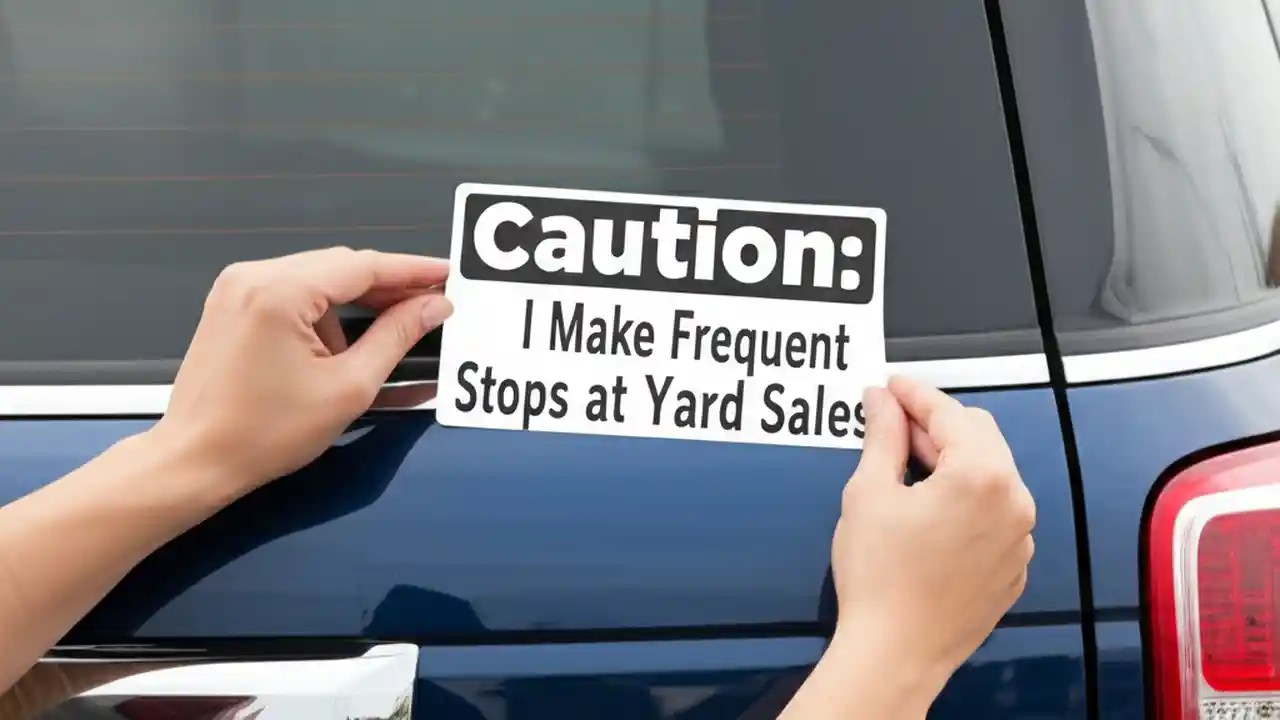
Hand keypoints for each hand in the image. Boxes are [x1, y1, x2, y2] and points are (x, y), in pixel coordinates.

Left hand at [149, 247, 451, 498]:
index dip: (412, 269)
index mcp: (280, 292)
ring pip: (317, 277)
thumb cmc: (264, 434)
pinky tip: (341, 342)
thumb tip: (432, 306)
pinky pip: (291, 290)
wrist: (196, 459)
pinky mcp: (230, 304)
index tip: (445, 274)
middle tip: (430, 301)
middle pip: (340, 265)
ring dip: (355, 300)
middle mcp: (253, 277)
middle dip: (388, 284)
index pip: (363, 266)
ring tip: (387, 331)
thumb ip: (396, 336)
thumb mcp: (348, 386)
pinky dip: (323, 309)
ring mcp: (236, 288)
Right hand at [831, 375, 1035, 698]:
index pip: (949, 412)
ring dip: (954, 460)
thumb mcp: (869, 493)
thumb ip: (882, 436)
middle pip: (979, 435)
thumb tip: (882, 402)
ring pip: (992, 473)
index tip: (890, 387)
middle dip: (937, 423)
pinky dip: (968, 500)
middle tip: (892, 424)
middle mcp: (1014, 501)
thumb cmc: (880, 578)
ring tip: (908, 468)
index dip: (913, 393)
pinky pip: (997, 513)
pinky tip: (930, 512)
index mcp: (981, 476)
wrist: (895, 652)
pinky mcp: (1014, 566)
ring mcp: (1020, 537)